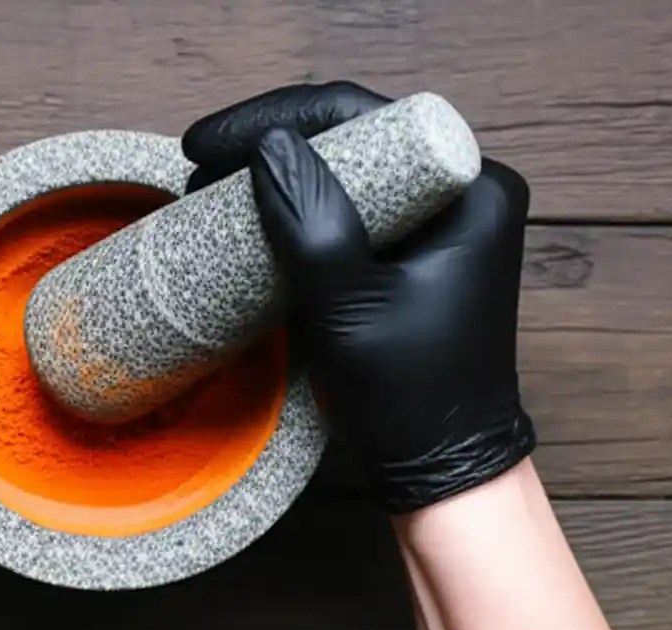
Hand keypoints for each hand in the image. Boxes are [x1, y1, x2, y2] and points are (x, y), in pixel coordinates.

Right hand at [184, 82, 534, 511]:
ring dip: (275, 173)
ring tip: (208, 186)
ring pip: (345, 169)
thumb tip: (267, 146)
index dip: (277, 117)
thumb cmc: (410, 396)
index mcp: (471, 191)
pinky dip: (292, 207)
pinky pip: (345, 207)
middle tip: (200, 165)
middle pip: (354, 135)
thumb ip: (313, 224)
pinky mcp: (407, 254)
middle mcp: (460, 195)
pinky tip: (244, 213)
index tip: (205, 143)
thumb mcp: (351, 307)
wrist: (439, 470)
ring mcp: (435, 224)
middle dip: (269, 142)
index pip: (366, 117)